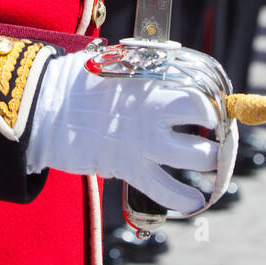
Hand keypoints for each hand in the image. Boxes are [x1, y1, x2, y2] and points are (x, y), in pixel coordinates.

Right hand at [27, 43, 234, 214]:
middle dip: (220, 134)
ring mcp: (146, 142)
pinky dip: (185, 199)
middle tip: (217, 137)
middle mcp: (157, 112)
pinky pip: (168, 191)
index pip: (204, 95)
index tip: (218, 110)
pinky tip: (194, 199)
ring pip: (199, 158)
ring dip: (210, 163)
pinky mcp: (131, 168)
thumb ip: (143, 71)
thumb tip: (164, 67)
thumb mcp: (114, 65)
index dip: (217, 106)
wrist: (45, 109)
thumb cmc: (75, 81)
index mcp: (154, 83)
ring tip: (209, 163)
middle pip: (210, 126)